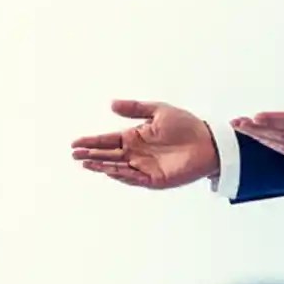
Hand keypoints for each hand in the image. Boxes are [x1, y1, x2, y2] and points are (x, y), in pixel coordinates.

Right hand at [71, 100, 218, 188]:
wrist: (209, 142)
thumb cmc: (187, 125)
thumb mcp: (159, 111)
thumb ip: (135, 108)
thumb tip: (111, 104)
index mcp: (135, 137)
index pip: (108, 140)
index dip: (92, 141)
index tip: (76, 142)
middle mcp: (137, 153)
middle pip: (108, 154)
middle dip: (91, 154)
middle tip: (74, 154)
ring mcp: (144, 167)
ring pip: (118, 167)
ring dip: (102, 165)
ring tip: (86, 163)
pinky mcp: (155, 179)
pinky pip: (134, 178)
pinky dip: (122, 175)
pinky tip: (110, 170)